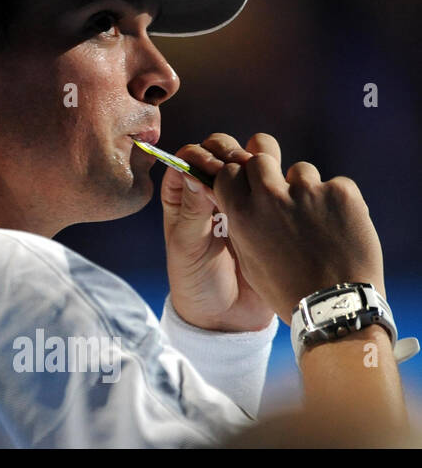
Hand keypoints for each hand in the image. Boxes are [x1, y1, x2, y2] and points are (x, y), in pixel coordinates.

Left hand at [163, 133, 274, 330]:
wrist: (228, 316)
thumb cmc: (196, 282)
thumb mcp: (187, 248)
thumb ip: (191, 212)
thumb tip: (193, 174)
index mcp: (183, 195)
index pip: (189, 156)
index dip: (201, 156)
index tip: (213, 170)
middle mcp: (212, 190)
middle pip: (221, 150)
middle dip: (231, 153)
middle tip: (242, 172)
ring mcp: (243, 198)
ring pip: (251, 161)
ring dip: (258, 160)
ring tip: (263, 179)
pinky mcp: (270, 210)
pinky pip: (275, 183)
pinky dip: (279, 178)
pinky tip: (283, 191)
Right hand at [202, 133, 383, 321]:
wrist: (335, 305)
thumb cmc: (287, 288)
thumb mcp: (248, 257)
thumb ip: (241, 223)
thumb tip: (242, 200)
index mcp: (242, 213)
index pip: (229, 171)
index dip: (239, 178)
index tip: (248, 187)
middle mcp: (270, 197)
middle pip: (260, 159)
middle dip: (267, 171)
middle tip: (280, 192)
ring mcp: (308, 192)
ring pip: (301, 170)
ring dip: (306, 188)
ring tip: (316, 221)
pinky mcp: (342, 193)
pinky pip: (336, 184)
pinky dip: (337, 201)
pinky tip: (339, 227)